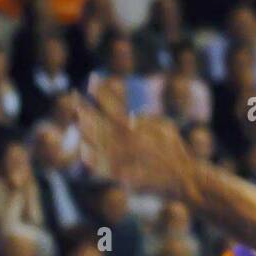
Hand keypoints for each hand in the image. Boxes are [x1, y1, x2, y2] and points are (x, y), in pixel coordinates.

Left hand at [78, 95, 194, 199]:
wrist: (181, 177)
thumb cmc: (174, 149)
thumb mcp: (165, 126)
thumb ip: (146, 119)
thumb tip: (131, 115)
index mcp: (138, 128)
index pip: (115, 105)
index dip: (102, 91)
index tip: (92, 78)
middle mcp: (127, 142)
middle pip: (99, 122)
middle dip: (85, 109)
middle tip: (75, 96)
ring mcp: (122, 159)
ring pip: (95, 141)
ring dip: (85, 129)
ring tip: (78, 118)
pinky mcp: (120, 175)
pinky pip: (99, 165)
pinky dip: (90, 156)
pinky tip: (84, 148)